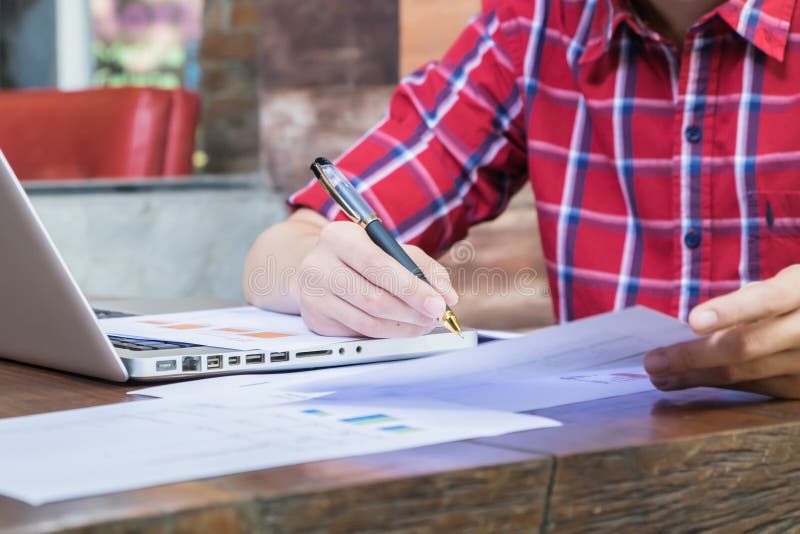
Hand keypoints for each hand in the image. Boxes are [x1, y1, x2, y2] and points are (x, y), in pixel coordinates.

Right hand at [296, 221, 457, 337]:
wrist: (321, 266)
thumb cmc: (361, 255)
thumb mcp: (390, 248)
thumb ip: (423, 267)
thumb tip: (446, 295)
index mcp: (339, 237)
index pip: (378, 266)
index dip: (412, 289)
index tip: (438, 304)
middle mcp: (319, 265)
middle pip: (373, 299)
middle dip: (411, 312)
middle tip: (435, 317)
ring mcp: (313, 295)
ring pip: (367, 322)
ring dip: (403, 328)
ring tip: (423, 323)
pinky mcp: (316, 319)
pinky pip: (359, 333)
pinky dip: (387, 334)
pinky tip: (401, 327)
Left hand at [644, 265, 799, 398]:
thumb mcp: (792, 284)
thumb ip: (755, 299)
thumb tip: (702, 325)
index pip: (768, 299)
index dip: (732, 310)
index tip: (694, 320)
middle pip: (747, 346)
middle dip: (694, 357)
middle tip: (653, 363)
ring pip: (747, 373)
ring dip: (697, 377)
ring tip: (661, 377)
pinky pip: (757, 388)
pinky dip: (720, 384)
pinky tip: (690, 382)